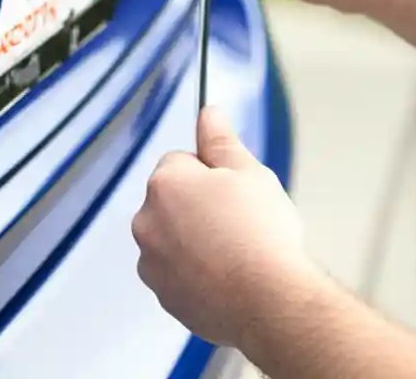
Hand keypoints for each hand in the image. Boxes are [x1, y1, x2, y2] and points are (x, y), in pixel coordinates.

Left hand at [132, 108, 315, 348]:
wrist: (268, 302)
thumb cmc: (261, 236)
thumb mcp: (250, 173)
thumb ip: (221, 141)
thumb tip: (209, 114)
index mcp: (165, 183)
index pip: (180, 161)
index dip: (212, 173)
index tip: (235, 192)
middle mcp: (147, 221)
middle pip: (173, 201)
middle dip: (199, 206)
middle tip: (239, 222)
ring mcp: (152, 262)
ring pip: (173, 238)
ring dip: (195, 240)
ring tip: (236, 253)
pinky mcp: (163, 295)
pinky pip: (178, 273)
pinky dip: (196, 273)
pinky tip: (227, 278)